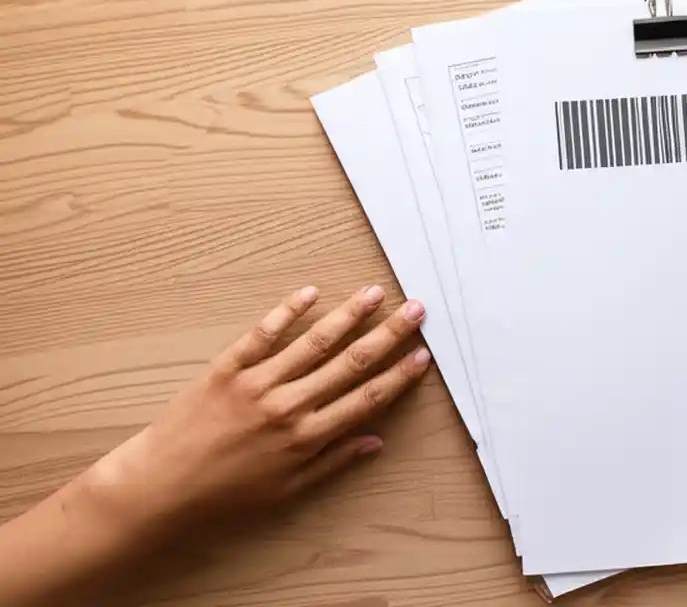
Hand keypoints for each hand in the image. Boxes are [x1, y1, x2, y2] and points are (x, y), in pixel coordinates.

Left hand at [79, 285, 430, 533]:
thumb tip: (376, 441)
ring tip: (376, 293)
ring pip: (315, 341)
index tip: (423, 356)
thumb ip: (334, 462)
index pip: (366, 399)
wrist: (163, 484)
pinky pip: (264, 333)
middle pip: (351, 362)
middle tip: (416, 310)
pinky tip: (312, 292)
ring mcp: (258, 382)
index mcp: (307, 437)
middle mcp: (289, 405)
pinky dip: (288, 311)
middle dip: (389, 334)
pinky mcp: (228, 367)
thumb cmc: (226, 493)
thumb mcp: (287, 490)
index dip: (399, 376)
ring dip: (350, 314)